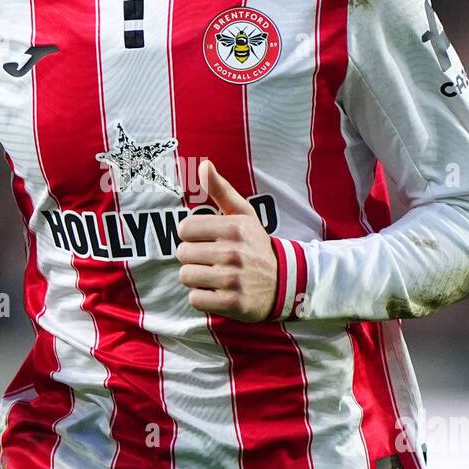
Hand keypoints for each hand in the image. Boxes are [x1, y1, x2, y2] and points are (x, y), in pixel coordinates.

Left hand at [175, 161, 277, 321]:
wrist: (286, 283)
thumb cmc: (256, 245)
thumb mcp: (244, 215)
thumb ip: (221, 190)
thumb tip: (203, 165)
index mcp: (234, 228)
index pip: (185, 229)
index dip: (193, 236)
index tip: (208, 241)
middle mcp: (233, 252)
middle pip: (182, 253)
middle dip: (194, 258)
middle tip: (213, 260)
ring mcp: (232, 279)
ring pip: (186, 276)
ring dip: (197, 278)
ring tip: (215, 276)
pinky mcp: (232, 303)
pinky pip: (195, 299)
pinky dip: (203, 298)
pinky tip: (219, 292)